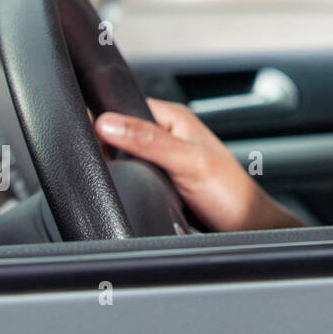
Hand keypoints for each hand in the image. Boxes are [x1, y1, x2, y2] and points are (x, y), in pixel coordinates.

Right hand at [94, 98, 302, 231]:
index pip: (123, 106)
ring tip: (120, 179)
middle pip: (119, 134)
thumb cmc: (231, 192)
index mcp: (173, 118)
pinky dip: (124, 183)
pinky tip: (125, 190)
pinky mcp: (157, 181)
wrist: (244, 227)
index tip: (88, 136)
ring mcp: (160, 159)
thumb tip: (109, 124)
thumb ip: (150, 142)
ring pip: (122, 158)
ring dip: (115, 169)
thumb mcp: (189, 162)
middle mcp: (165, 134)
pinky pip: (129, 177)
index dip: (103, 120)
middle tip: (106, 165)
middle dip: (107, 148)